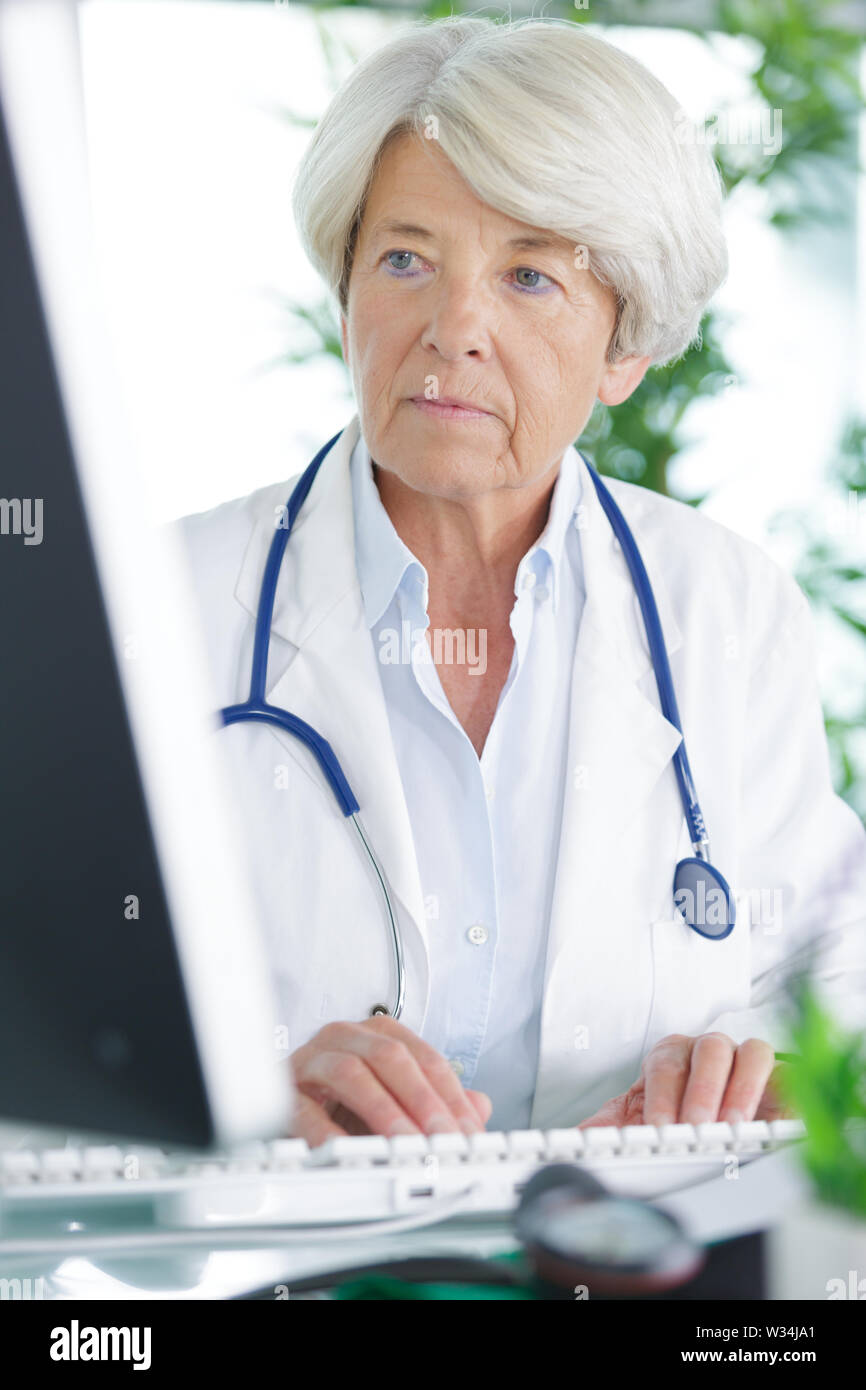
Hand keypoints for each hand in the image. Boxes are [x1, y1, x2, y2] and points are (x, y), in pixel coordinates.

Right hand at [289, 1014, 491, 1145]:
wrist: (288, 1099)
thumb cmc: (346, 1098)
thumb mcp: (397, 1099)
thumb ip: (439, 1101)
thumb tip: (481, 1107)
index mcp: (379, 1033)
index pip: (426, 1058)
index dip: (451, 1096)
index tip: (468, 1131)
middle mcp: (346, 1037)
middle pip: (390, 1057)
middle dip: (422, 1100)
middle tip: (441, 1138)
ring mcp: (313, 1059)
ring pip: (351, 1073)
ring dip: (382, 1110)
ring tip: (403, 1145)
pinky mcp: (285, 1089)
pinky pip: (306, 1107)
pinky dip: (328, 1131)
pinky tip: (348, 1152)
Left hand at [579, 1033, 794, 1128]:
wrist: (714, 1115)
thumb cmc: (675, 1111)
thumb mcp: (638, 1119)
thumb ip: (607, 1127)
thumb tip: (573, 1139)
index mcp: (671, 1055)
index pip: (666, 1063)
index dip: (662, 1094)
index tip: (658, 1128)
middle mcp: (709, 1051)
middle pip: (709, 1051)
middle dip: (701, 1091)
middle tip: (694, 1129)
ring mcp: (747, 1060)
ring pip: (750, 1053)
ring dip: (742, 1089)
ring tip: (732, 1127)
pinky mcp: (782, 1078)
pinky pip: (789, 1074)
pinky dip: (786, 1093)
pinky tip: (774, 1121)